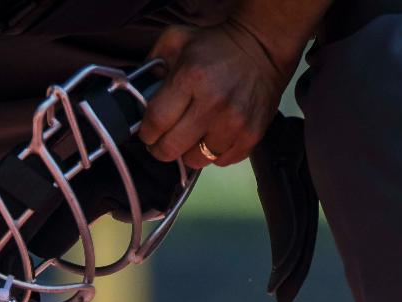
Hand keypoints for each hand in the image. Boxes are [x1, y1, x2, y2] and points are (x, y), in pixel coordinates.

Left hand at [140, 19, 296, 168]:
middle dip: (161, 147)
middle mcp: (213, 104)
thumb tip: (138, 93)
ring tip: (190, 137)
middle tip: (163, 139)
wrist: (263, 47)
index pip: (155, 122)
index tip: (148, 131)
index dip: (146, 132)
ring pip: (195, 160)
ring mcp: (234, 123)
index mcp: (191, 78)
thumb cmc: (217, 46)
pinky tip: (212, 137)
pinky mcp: (251, 135)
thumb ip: (152, 63)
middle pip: (171, 148)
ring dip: (188, 152)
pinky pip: (221, 162)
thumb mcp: (177, 39)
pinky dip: (213, 154)